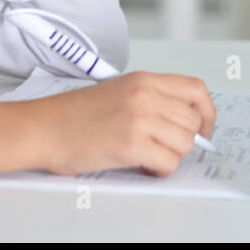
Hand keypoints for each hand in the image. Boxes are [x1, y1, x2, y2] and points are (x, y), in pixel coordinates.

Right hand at [2, 72, 216, 176]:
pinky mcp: (131, 143)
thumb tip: (184, 124)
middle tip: (165, 148)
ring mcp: (139, 118)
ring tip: (148, 156)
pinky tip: (142, 165)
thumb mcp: (118, 92)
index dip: (206, 113)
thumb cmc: (73, 115)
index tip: (202, 129)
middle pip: (193, 121)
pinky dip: (160, 170)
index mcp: (145, 80)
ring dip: (171, 156)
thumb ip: (152, 100)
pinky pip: (168, 162)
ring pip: (185, 143)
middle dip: (185, 140)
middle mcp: (146, 95)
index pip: (196, 90)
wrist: (42, 128)